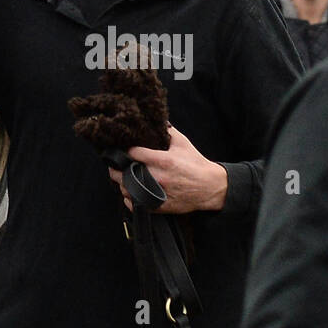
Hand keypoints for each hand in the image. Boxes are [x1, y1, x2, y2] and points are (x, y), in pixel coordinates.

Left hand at [108, 124, 227, 213]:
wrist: (211, 187)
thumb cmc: (196, 164)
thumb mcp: (183, 143)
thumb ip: (167, 131)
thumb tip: (156, 121)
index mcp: (162, 160)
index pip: (133, 153)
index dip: (125, 151)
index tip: (122, 150)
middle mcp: (158, 177)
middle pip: (126, 173)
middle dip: (118, 168)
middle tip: (116, 165)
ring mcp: (158, 193)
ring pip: (128, 190)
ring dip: (122, 184)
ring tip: (122, 178)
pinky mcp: (160, 206)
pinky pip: (136, 205)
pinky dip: (129, 199)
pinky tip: (130, 193)